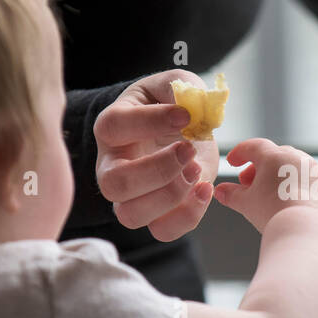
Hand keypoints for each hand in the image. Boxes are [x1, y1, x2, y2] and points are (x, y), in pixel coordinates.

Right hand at [93, 70, 219, 240]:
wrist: (178, 132)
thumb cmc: (171, 107)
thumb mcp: (177, 85)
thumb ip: (183, 87)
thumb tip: (192, 105)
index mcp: (112, 127)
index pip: (115, 127)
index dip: (150, 122)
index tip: (185, 116)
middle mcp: (112, 165)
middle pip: (116, 183)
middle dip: (159, 170)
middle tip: (189, 151)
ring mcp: (128, 196)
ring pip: (131, 215)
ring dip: (170, 197)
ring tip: (197, 172)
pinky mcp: (153, 214)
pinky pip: (161, 231)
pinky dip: (187, 217)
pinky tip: (205, 190)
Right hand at [212, 138, 317, 232]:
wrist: (304, 230)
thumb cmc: (273, 213)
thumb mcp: (245, 203)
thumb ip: (231, 194)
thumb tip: (220, 191)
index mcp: (275, 156)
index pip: (254, 146)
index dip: (240, 153)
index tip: (233, 162)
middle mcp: (297, 159)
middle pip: (274, 155)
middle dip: (259, 167)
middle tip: (247, 183)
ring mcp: (313, 173)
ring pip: (292, 167)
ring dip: (277, 176)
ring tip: (267, 193)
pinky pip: (306, 182)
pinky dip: (294, 187)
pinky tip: (286, 202)